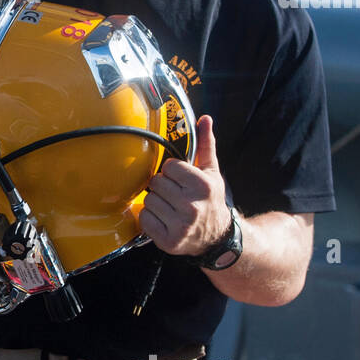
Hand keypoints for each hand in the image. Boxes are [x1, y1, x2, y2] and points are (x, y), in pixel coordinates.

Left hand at [138, 114, 231, 256]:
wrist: (216, 237)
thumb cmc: (211, 201)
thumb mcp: (212, 173)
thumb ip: (205, 145)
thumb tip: (204, 119)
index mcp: (203, 186)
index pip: (169, 167)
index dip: (173, 172)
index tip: (181, 180)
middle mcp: (192, 206)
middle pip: (156, 183)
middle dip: (163, 187)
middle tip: (175, 195)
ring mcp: (180, 225)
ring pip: (148, 200)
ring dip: (155, 203)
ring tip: (170, 208)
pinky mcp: (168, 241)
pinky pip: (143, 219)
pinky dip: (149, 219)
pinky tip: (163, 220)